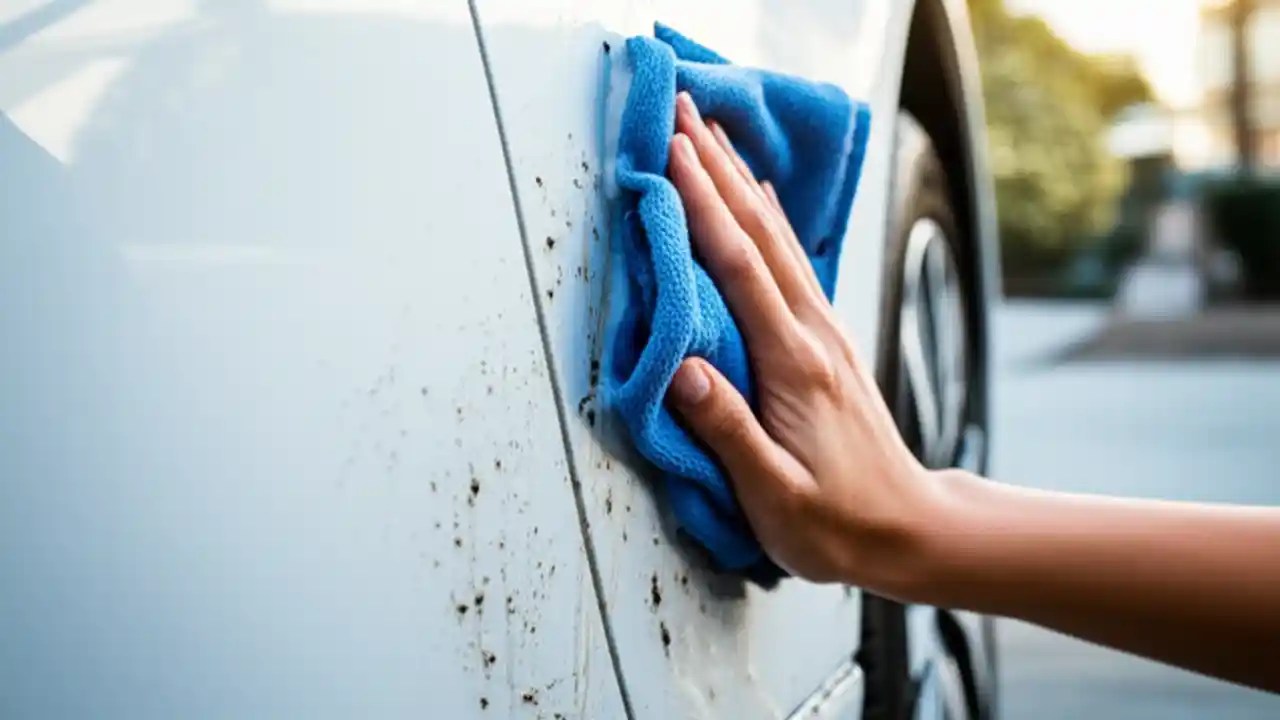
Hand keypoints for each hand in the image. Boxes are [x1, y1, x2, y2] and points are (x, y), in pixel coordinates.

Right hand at [666, 92, 937, 591]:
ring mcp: (824, 333)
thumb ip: (726, 430)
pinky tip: (760, 196)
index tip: (673, 151)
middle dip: (719, 169)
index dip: (703, 206)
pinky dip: (769, 218)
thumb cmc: (836, 523)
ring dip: (741, 181)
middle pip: (759, 234)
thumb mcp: (774, 494)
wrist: (909, 530)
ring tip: (712, 134)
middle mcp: (812, 334)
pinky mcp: (826, 341)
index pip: (738, 268)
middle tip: (684, 113)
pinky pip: (792, 261)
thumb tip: (679, 368)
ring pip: (778, 239)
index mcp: (793, 364)